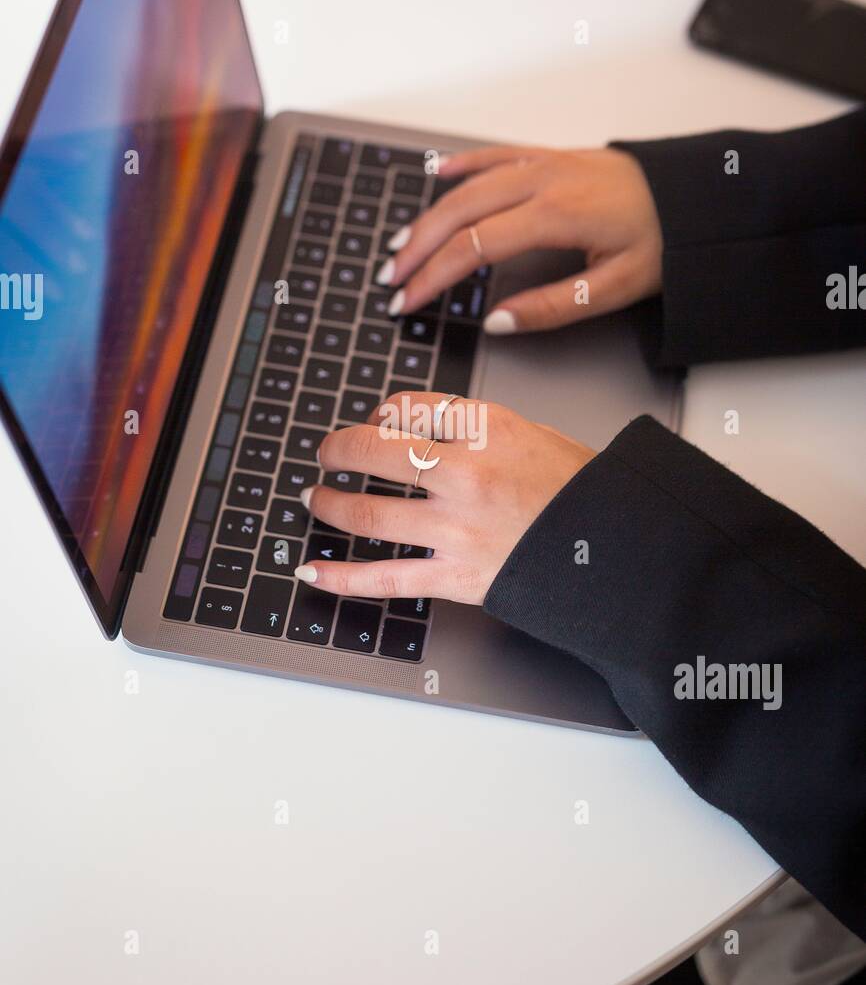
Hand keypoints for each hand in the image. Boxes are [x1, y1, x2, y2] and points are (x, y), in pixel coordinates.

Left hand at [295, 394, 594, 604]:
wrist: (619, 549)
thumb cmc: (582, 492)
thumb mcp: (532, 435)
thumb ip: (473, 430)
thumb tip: (413, 429)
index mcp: (488, 429)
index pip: (410, 406)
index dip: (381, 413)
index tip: (374, 422)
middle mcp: (465, 473)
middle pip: (374, 452)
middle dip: (338, 450)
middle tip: (326, 453)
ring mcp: (456, 528)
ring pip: (368, 512)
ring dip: (331, 505)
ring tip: (317, 500)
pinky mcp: (457, 576)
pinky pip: (385, 578)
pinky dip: (343, 577)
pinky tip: (314, 570)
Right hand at [377, 145, 662, 332]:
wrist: (697, 194)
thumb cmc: (664, 240)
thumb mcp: (615, 287)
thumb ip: (552, 308)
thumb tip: (497, 322)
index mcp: (555, 215)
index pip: (473, 247)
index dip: (433, 276)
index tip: (408, 301)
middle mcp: (542, 181)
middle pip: (458, 212)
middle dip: (417, 248)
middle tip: (391, 280)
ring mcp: (545, 163)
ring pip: (469, 184)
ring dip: (429, 214)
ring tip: (400, 244)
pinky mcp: (552, 156)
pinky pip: (496, 155)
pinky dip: (463, 164)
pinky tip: (439, 175)